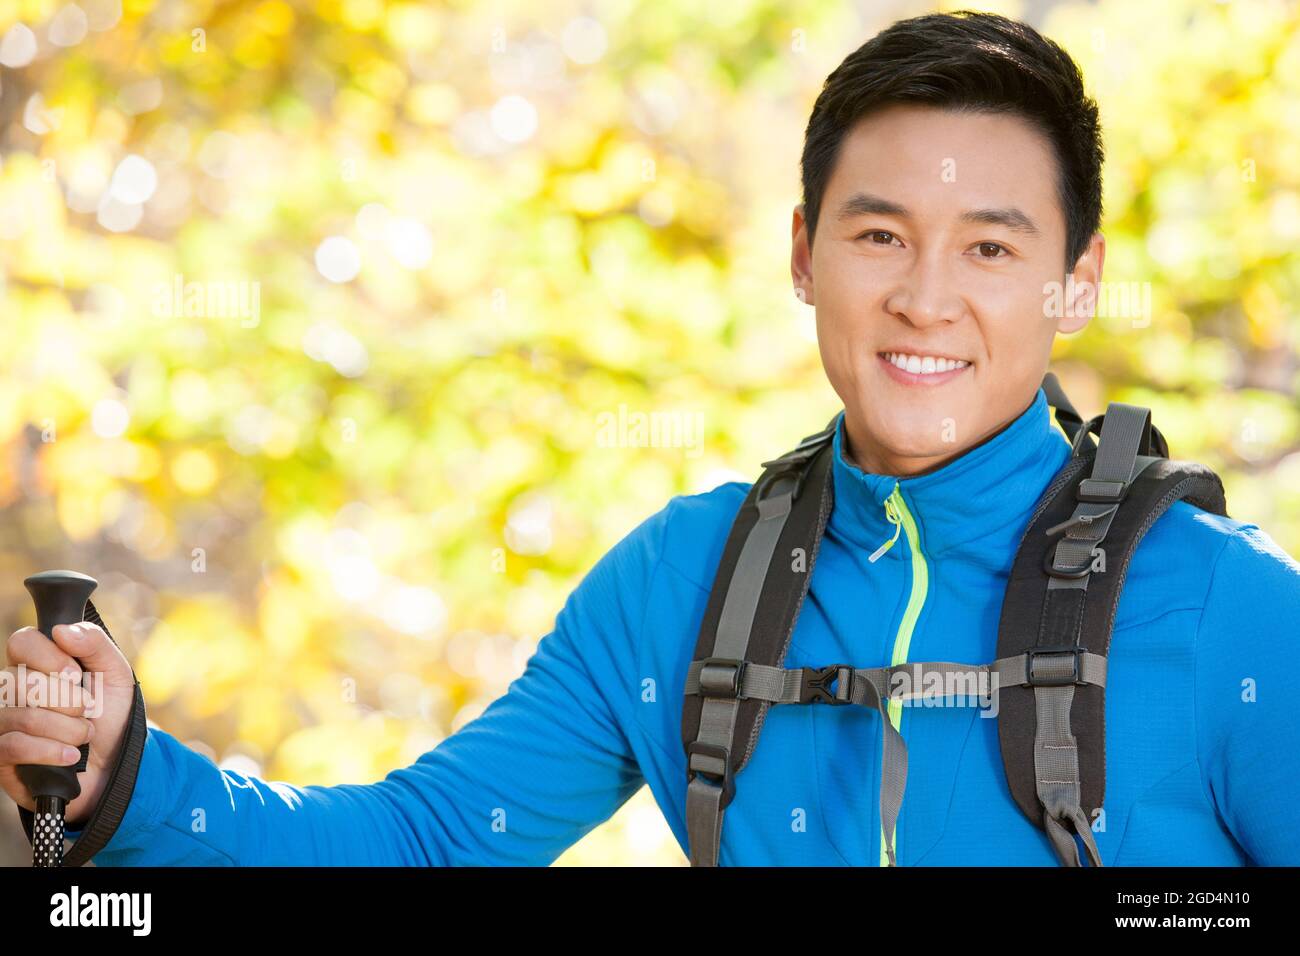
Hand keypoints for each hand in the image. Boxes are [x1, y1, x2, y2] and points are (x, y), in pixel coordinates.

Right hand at [1, 621, 136, 827]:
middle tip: (86, 710)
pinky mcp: (1, 756)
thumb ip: (95, 644)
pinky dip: (51, 750)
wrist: (113, 765)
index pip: (21, 642)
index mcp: (37, 664)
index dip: (49, 657)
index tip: (75, 674)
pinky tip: (71, 756)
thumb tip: (62, 629)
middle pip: (19, 680)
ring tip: (84, 735)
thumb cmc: (110, 716)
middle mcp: (12, 691)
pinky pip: (14, 745)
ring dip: (66, 729)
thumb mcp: (115, 675)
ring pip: (22, 715)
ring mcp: (4, 723)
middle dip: (66, 700)